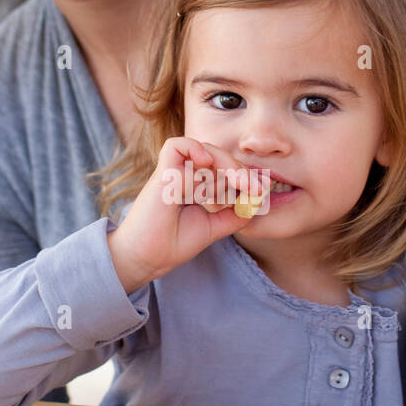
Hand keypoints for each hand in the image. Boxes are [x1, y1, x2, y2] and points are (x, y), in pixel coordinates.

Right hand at [106, 136, 269, 293]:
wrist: (145, 259)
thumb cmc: (170, 244)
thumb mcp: (212, 228)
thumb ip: (233, 216)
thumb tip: (255, 204)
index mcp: (193, 186)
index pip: (223, 169)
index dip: (243, 176)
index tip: (259, 192)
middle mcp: (183, 175)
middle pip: (217, 157)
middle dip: (240, 170)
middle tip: (255, 187)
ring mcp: (171, 173)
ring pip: (203, 150)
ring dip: (226, 164)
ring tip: (239, 183)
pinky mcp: (161, 174)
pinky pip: (177, 146)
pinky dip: (193, 148)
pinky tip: (207, 163)